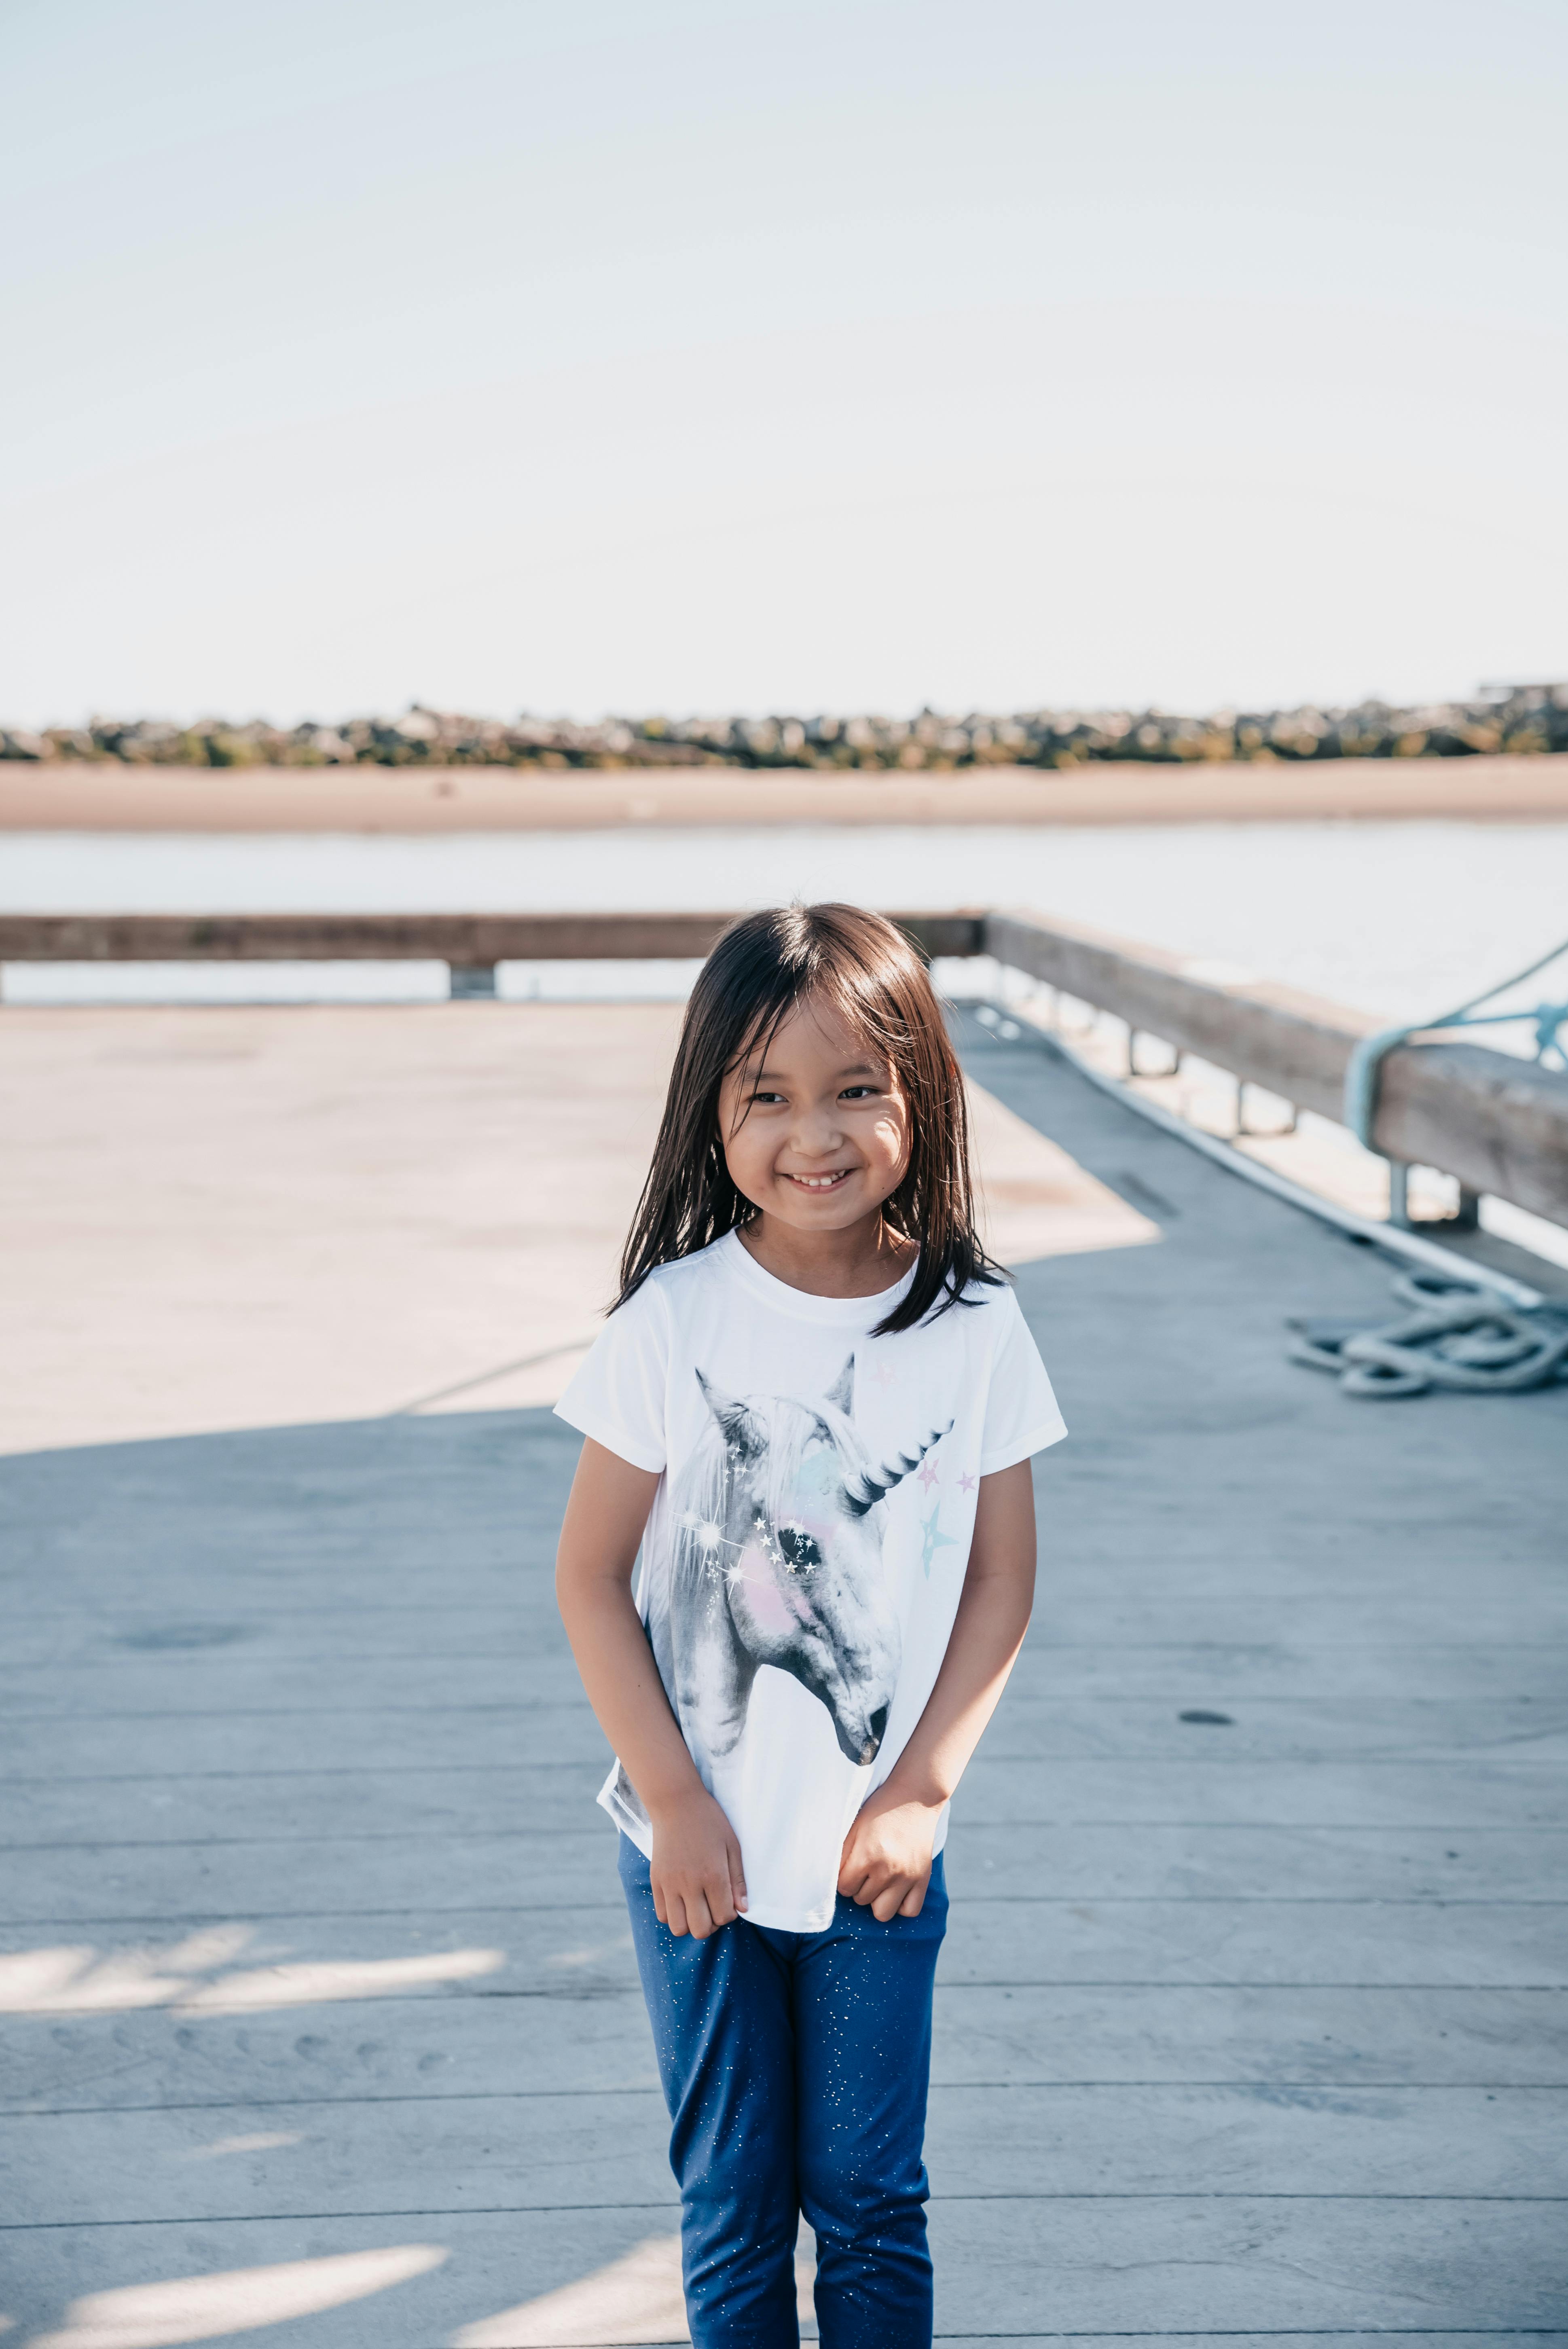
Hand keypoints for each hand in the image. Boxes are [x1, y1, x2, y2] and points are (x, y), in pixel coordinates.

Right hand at [649, 1788, 747, 1939]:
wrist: (676, 1802)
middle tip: (713, 1906)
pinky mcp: (656, 1881)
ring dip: (690, 1923)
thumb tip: (742, 1909)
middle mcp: (689, 1883)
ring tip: (696, 1905)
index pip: (724, 1917)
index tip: (728, 1900)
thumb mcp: (732, 1845)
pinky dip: (673, 1915)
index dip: (730, 1914)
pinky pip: (662, 1915)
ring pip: (678, 1928)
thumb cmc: (709, 1821)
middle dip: (712, 1924)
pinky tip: (682, 1899)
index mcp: (713, 1874)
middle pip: (701, 1930)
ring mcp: (669, 1884)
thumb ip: (737, 1879)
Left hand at [838, 1786, 942, 1920]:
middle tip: (864, 1870)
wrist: (915, 1797)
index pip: (844, 1888)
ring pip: (883, 1913)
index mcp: (868, 1856)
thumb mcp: (854, 1826)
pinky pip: (910, 1911)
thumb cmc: (880, 1809)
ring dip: (876, 1899)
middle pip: (862, 1900)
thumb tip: (831, 1878)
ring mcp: (908, 1877)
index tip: (848, 1867)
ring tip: (878, 1881)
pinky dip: (900, 1905)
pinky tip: (894, 1889)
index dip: (843, 1878)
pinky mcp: (923, 1879)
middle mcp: (889, 1870)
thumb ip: (842, 1854)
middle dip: (858, 1887)